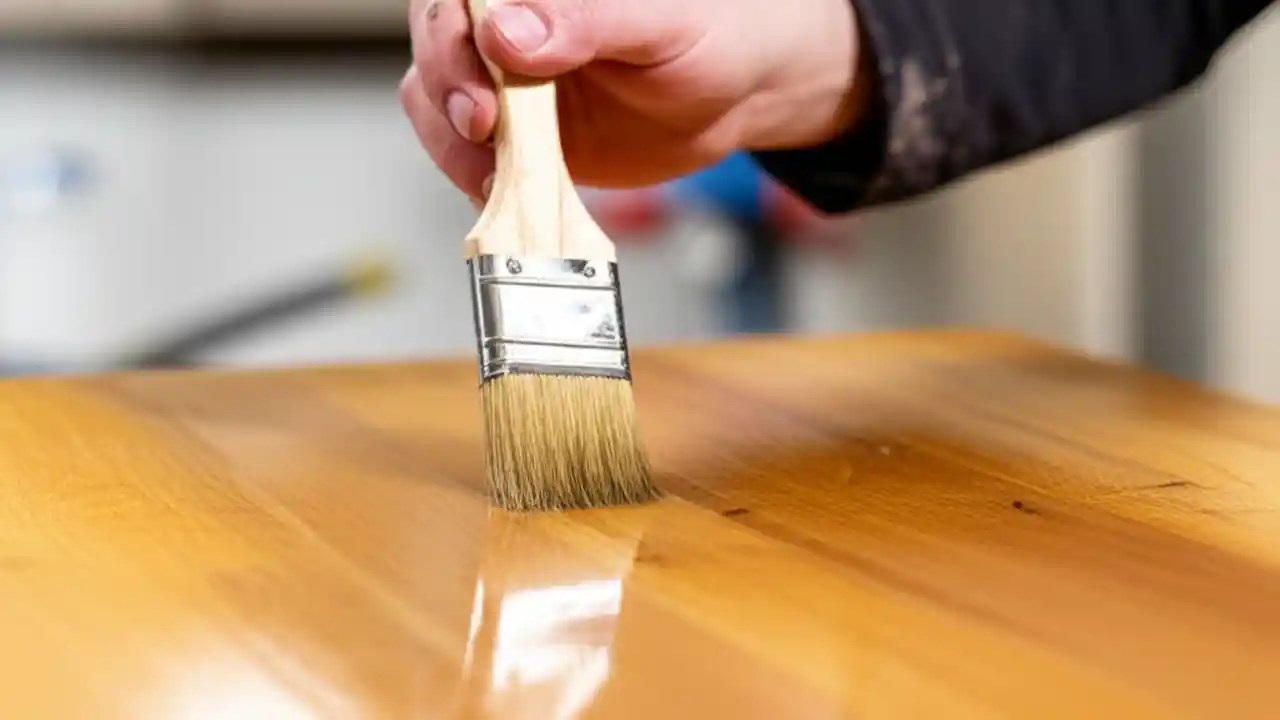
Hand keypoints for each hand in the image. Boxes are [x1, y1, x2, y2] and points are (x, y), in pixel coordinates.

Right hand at [401, 0, 868, 201]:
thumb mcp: (660, 22)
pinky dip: (471, 176)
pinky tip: (499, 190)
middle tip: (483, 125)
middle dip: (447, 87)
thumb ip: (587, 20)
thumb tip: (509, 33)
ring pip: (431, 97)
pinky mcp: (509, 131)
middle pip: (434, 41)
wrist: (732, 96)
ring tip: (491, 174)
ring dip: (449, 141)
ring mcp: (500, 75)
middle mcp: (504, 20)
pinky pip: (462, 151)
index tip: (484, 74)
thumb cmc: (707, 36)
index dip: (454, 33)